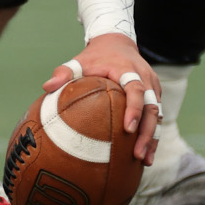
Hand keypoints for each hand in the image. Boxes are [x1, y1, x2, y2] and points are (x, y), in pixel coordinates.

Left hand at [43, 34, 160, 163]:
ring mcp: (153, 87)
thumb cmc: (95, 57)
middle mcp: (145, 78)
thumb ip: (64, 72)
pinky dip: (153, 135)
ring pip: (157, 115)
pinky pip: (157, 117)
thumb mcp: (79, 61)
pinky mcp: (155, 95)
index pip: (136, 90)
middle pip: (152, 107)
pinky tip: (146, 154)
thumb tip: (46, 87)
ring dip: (152, 138)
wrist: (117, 43)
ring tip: (144, 161)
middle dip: (147, 132)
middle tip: (138, 154)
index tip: (128, 129)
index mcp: (128, 69)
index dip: (134, 109)